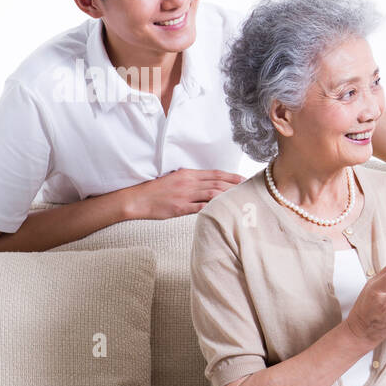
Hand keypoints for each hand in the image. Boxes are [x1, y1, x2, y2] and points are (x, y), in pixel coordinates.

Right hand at [126, 168, 244, 218]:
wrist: (136, 199)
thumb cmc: (156, 190)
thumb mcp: (175, 179)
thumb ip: (192, 181)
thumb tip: (208, 185)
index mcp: (188, 174)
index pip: (215, 174)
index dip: (231, 177)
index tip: (244, 179)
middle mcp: (188, 182)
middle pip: (218, 183)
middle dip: (235, 187)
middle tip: (248, 190)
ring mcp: (185, 195)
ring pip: (213, 194)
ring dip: (228, 197)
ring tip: (240, 200)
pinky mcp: (180, 208)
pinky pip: (201, 208)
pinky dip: (214, 208)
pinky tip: (224, 210)